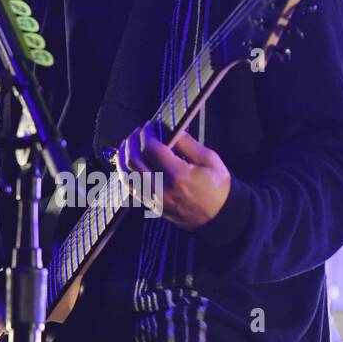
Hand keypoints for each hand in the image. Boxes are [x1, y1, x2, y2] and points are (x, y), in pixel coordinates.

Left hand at [114, 122, 231, 230]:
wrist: (219, 216)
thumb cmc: (217, 187)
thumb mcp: (209, 159)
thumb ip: (187, 143)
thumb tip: (169, 129)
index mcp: (179, 175)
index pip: (151, 149)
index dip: (146, 133)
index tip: (149, 125)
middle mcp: (163, 189)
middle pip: (134, 161)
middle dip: (132, 142)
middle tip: (138, 132)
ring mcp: (155, 200)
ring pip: (127, 176)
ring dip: (123, 157)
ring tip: (128, 144)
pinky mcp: (152, 206)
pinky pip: (131, 189)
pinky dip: (126, 173)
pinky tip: (128, 163)